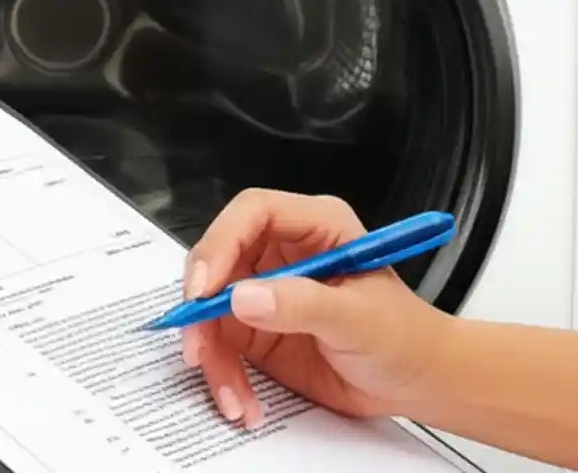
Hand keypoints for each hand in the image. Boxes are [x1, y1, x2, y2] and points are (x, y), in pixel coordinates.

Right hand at [180, 189, 454, 427]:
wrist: (417, 383)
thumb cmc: (405, 338)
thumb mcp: (358, 319)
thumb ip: (303, 304)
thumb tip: (244, 296)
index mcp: (314, 227)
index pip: (252, 214)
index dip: (221, 243)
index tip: (204, 288)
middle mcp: (281, 253)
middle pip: (218, 261)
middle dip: (202, 307)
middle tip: (199, 346)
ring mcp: (263, 291)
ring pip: (210, 310)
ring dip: (212, 354)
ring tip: (233, 394)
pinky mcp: (254, 329)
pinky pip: (220, 347)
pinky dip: (224, 376)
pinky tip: (243, 402)